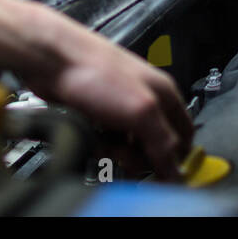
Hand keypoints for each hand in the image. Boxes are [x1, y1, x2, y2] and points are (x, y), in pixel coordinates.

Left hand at [29, 7, 194, 180]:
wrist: (53, 61)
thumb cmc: (96, 72)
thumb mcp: (141, 111)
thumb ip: (163, 142)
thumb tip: (175, 171)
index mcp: (165, 95)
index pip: (184, 135)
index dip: (178, 158)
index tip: (165, 177)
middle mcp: (145, 102)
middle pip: (154, 146)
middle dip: (140, 157)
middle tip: (124, 155)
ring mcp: (120, 109)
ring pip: (128, 148)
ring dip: (116, 153)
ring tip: (104, 144)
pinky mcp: (98, 116)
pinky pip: (105, 144)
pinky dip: (99, 146)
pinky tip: (91, 137)